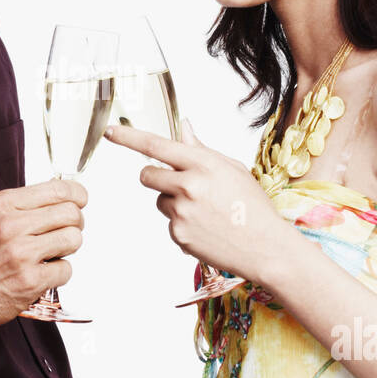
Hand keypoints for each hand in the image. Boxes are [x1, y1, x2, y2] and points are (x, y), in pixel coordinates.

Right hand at [0, 178, 87, 331]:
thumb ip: (15, 206)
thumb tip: (50, 199)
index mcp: (2, 205)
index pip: (57, 189)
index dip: (76, 194)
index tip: (80, 199)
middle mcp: (12, 226)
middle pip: (71, 213)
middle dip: (75, 222)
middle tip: (68, 230)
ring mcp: (22, 253)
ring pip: (73, 239)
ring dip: (68, 248)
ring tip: (54, 253)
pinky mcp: (30, 280)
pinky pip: (66, 270)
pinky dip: (59, 273)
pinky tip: (44, 273)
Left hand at [103, 118, 289, 283]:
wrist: (266, 248)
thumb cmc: (253, 206)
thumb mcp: (232, 169)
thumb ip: (201, 150)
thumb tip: (183, 129)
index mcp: (203, 164)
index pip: (156, 146)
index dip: (129, 137)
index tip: (110, 132)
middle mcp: (188, 186)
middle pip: (147, 175)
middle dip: (155, 176)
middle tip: (180, 184)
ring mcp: (181, 213)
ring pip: (159, 200)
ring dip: (174, 202)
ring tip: (205, 211)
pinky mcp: (178, 235)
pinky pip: (169, 222)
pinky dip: (182, 224)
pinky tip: (207, 228)